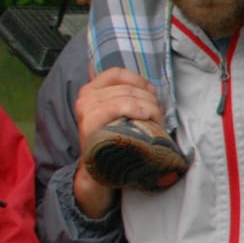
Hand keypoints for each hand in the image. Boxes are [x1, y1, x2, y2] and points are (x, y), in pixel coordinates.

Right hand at [71, 66, 165, 216]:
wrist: (99, 169)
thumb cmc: (115, 138)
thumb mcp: (118, 113)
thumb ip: (126, 96)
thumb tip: (151, 86)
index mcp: (91, 90)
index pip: (117, 73)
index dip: (139, 80)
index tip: (152, 93)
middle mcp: (84, 98)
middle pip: (127, 88)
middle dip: (150, 100)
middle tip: (159, 116)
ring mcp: (85, 111)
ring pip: (127, 96)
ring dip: (149, 108)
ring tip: (156, 122)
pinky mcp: (90, 124)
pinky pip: (118, 107)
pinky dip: (137, 110)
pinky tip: (147, 119)